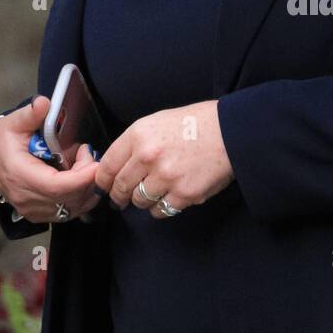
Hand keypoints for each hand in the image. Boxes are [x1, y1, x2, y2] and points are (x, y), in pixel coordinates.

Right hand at [0, 96, 101, 223]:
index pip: (56, 186)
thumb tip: (44, 103)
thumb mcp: (14, 123)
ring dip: (87, 190)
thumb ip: (31, 114)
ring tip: (85, 164)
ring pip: (71, 209)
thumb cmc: (2, 140)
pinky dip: (81, 198)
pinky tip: (82, 179)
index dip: (80, 178)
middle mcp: (25, 198)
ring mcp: (32, 210)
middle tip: (89, 154)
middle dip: (87, 179)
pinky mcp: (38, 214)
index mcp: (19, 176)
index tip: (95, 162)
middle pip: (68, 198)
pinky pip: (67, 212)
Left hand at [93, 100, 233, 216]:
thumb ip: (134, 144)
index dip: (103, 181)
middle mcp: (148, 156)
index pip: (108, 167)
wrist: (229, 132)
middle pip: (121, 187)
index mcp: (138, 135)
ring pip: (139, 201)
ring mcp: (166, 177)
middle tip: (121, 199)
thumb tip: (115, 167)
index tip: (105, 187)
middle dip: (119, 196)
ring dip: (142, 200)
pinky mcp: (184, 194)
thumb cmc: (194, 125)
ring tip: (153, 192)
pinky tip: (169, 196)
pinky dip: (161, 207)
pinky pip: (160, 211)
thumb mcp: (156, 122)